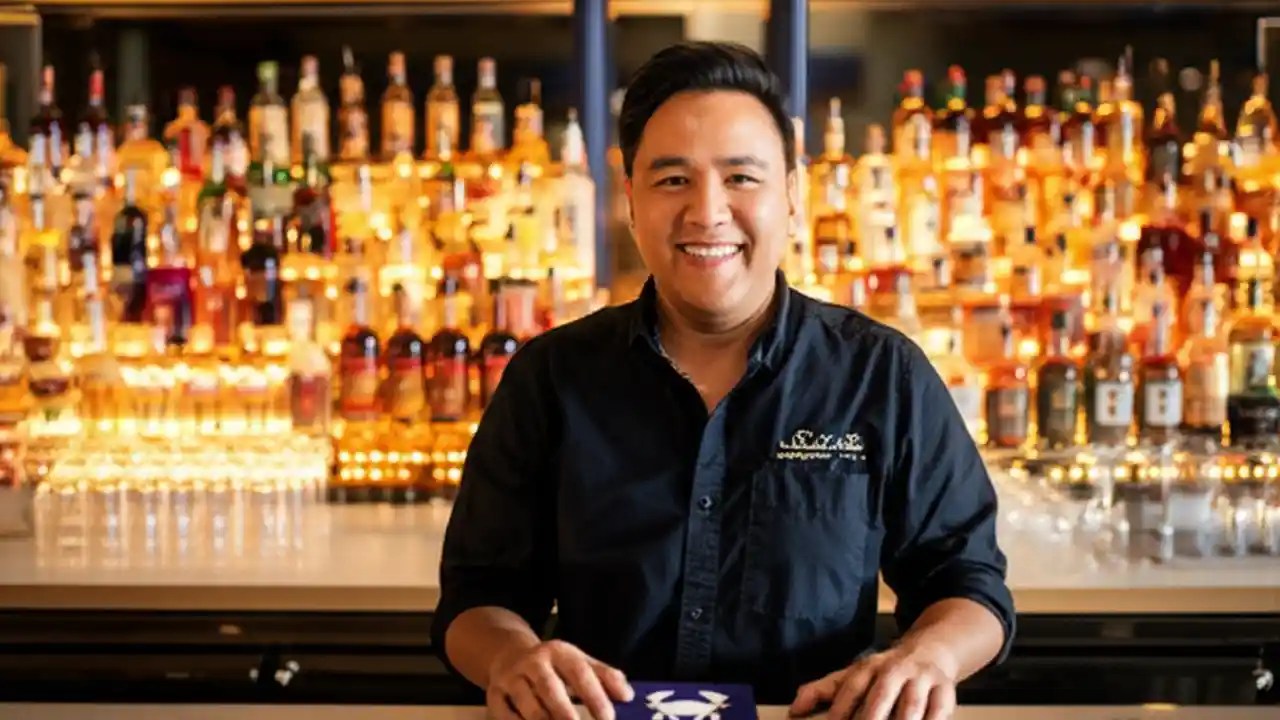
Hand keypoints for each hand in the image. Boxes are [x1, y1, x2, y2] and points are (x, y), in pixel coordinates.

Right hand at [486, 639, 634, 719]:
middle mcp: (533, 663)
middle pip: (551, 691)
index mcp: (558, 652)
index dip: (595, 697)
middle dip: (567, 716)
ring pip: (529, 709)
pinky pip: (506, 718)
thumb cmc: (553, 666)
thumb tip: (628, 696)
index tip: (609, 719)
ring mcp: (511, 679)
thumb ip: (605, 676)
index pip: (580, 673)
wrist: (507, 654)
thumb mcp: (578, 662)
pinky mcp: (494, 696)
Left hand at [788, 643, 958, 719]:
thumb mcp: (854, 675)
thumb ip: (823, 691)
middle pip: (882, 694)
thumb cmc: (885, 672)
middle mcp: (895, 670)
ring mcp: (922, 680)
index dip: (841, 707)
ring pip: (912, 705)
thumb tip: (794, 710)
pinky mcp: (945, 693)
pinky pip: (939, 713)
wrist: (932, 650)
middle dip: (871, 717)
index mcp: (869, 666)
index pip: (852, 686)